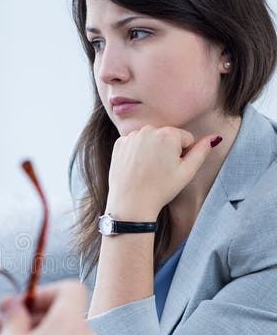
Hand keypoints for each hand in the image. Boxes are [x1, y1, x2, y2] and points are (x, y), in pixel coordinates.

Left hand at [106, 125, 220, 218]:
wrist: (131, 204)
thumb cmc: (161, 189)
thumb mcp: (187, 172)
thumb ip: (202, 151)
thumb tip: (214, 136)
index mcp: (168, 134)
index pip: (186, 138)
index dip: (183, 155)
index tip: (172, 169)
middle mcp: (148, 130)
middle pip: (167, 136)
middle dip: (167, 150)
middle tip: (160, 171)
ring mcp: (132, 136)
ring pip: (150, 139)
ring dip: (152, 150)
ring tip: (148, 170)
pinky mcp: (119, 144)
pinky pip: (135, 143)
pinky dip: (136, 152)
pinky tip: (136, 167)